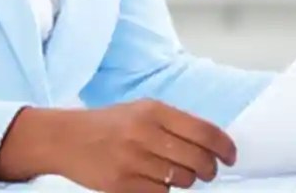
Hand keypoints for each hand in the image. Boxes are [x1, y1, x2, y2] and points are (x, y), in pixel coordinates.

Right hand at [0, 99, 235, 192]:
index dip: (224, 147)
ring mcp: (133, 160)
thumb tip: (212, 142)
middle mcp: (144, 133)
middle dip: (209, 170)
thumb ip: (174, 123)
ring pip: (182, 181)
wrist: (65, 138)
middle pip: (198, 160)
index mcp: (153, 110)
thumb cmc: (107, 125)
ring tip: (171, 173)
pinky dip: (163, 191)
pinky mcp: (122, 184)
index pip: (205, 131)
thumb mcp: (140, 111)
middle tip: (207, 171)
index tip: (230, 156)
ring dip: (184, 181)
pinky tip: (153, 181)